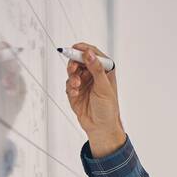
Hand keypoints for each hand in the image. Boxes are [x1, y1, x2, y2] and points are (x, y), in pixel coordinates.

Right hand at [64, 40, 124, 154]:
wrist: (100, 128)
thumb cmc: (108, 109)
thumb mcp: (104, 87)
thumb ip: (96, 69)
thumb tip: (89, 53)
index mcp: (104, 70)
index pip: (92, 53)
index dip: (83, 49)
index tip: (75, 48)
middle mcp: (93, 74)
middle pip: (79, 60)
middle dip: (74, 63)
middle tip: (73, 69)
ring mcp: (83, 82)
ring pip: (72, 71)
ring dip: (72, 76)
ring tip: (76, 85)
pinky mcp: (75, 92)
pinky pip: (68, 84)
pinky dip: (70, 88)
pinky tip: (75, 93)